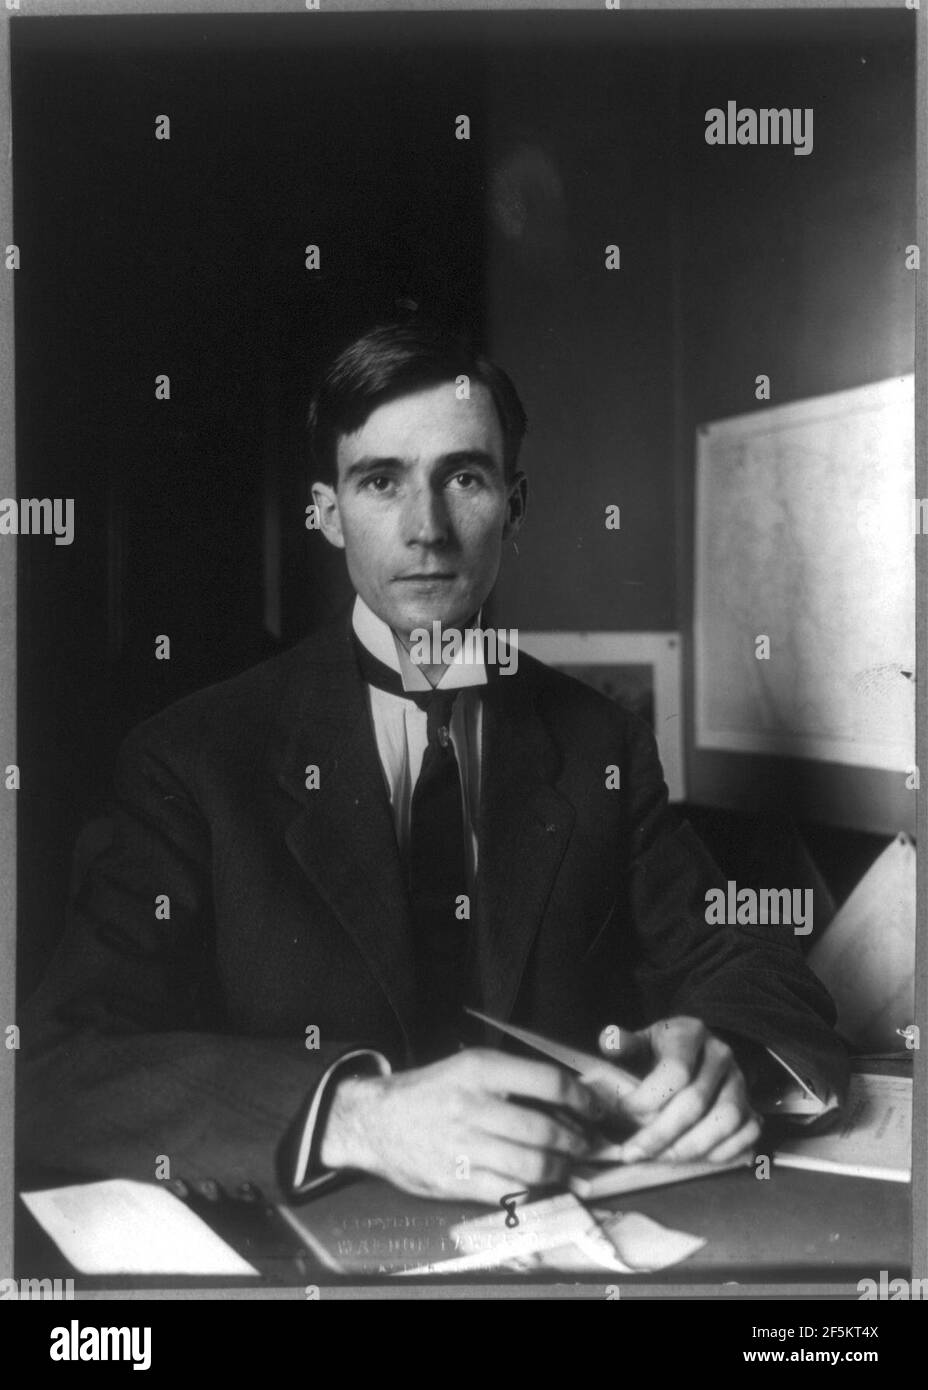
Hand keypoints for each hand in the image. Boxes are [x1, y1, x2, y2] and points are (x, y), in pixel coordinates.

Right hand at [319, 1047, 598, 1202]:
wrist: (374, 1120)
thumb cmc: (431, 1091)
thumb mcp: (468, 1068)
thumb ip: (514, 1079)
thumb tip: (571, 1099)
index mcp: (479, 1069)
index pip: (547, 1082)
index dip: (581, 1098)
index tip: (595, 1109)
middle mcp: (472, 1105)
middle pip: (545, 1130)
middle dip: (577, 1142)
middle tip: (588, 1145)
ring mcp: (463, 1146)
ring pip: (532, 1165)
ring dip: (561, 1170)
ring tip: (568, 1167)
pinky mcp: (454, 1181)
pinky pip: (508, 1191)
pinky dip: (532, 1190)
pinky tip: (539, 1184)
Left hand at [598, 1017, 760, 1164]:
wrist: (695, 1053)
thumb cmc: (660, 1052)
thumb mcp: (640, 1041)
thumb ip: (622, 1043)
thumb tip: (609, 1041)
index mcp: (690, 1033)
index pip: (676, 1071)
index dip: (648, 1098)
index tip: (622, 1111)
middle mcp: (721, 1055)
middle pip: (696, 1102)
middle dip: (661, 1134)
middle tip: (633, 1152)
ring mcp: (740, 1082)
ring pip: (726, 1121)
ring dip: (690, 1147)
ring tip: (660, 1158)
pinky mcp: (752, 1106)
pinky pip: (747, 1134)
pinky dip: (721, 1152)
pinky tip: (692, 1159)